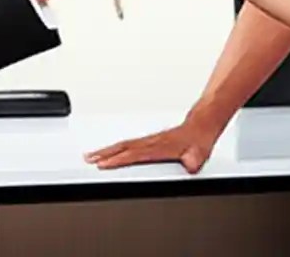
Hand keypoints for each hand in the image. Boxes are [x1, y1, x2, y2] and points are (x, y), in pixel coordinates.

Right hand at [83, 116, 223, 173]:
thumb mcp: (199, 153)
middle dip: (104, 153)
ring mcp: (149, 139)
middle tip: (88, 158)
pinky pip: (129, 143)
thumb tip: (190, 163)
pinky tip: (111, 151)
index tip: (103, 164)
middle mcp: (152, 141)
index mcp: (160, 147)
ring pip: (124, 144)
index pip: (135, 154)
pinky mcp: (150, 140)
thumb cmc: (199, 140)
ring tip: (92, 155)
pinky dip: (116, 147)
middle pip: (123, 147)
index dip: (118, 159)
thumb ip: (193, 160)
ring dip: (106, 150)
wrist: (201, 126)